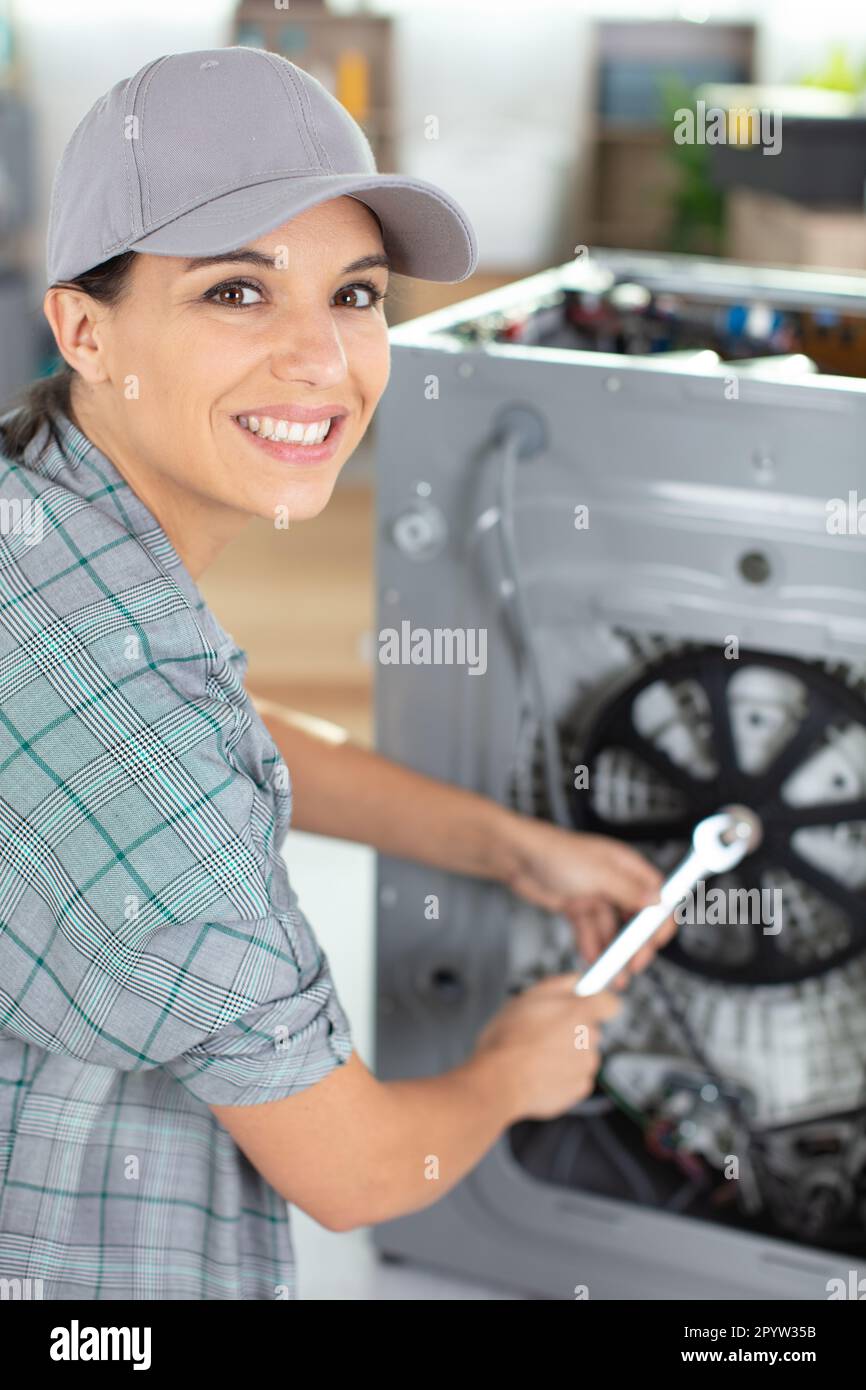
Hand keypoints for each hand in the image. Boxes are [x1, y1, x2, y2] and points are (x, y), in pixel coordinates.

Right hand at [473, 971, 620, 1120]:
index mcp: (579, 1011)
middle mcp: (589, 1037)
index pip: (609, 1003)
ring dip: (567, 1053)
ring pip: (583, 1053)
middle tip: (543, 1033)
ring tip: (538, 1055)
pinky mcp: (580, 1088)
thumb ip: (559, 984)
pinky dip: (564, 1075)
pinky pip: (577, 1076)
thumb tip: (577, 981)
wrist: (500, 1080)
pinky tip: (542, 1072)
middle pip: (591, 1029)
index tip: (583, 1006)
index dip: (596, 1004)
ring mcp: (586, 1064)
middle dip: (572, 1030)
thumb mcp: (527, 997)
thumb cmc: (508, 1039)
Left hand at [501, 813, 675, 985]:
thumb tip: (657, 901)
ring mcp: (594, 894)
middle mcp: (613, 880)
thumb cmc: (554, 851)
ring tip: (613, 971)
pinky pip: (590, 931)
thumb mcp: (599, 873)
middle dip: (635, 942)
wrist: (517, 857)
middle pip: (635, 916)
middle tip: (634, 963)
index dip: (660, 917)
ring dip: (613, 951)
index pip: (656, 893)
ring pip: (611, 928)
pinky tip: (593, 959)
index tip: (658, 940)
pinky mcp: (577, 906)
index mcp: (625, 866)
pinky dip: (592, 946)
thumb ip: (629, 890)